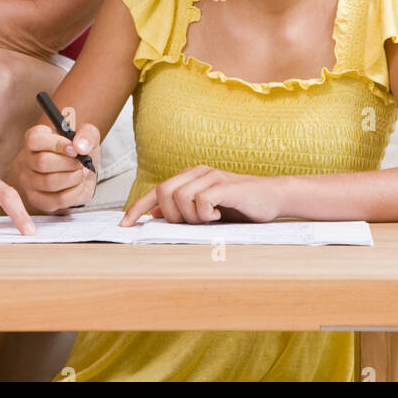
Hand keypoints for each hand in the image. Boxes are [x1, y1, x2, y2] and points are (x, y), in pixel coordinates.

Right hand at [9, 114, 99, 214]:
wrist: (81, 169)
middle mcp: (27, 159)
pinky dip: (75, 192)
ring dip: (73, 178)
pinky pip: (57, 199)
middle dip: (69, 163)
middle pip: (42, 162)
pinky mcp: (38, 200)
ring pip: (49, 182)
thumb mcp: (87, 133)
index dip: (57, 144)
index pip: (35, 140)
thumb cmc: (78, 149)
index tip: (74, 149)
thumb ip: (87, 135)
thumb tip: (80, 146)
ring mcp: (29, 181)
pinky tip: (78, 184)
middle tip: (81, 162)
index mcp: (35, 137)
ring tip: (80, 172)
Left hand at [120, 166, 284, 226]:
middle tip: (194, 223)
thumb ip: (182, 209)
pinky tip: (219, 215)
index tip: (124, 225)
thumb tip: (153, 212)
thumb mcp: (206, 210)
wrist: (272, 198)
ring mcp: (211, 176)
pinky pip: (201, 200)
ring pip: (180, 197)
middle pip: (164, 193)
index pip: (156, 190)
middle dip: (173, 215)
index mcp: (190, 177)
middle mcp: (198, 172)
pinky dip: (206, 213)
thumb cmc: (239, 206)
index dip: (137, 207)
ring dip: (192, 216)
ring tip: (210, 219)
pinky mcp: (225, 184)